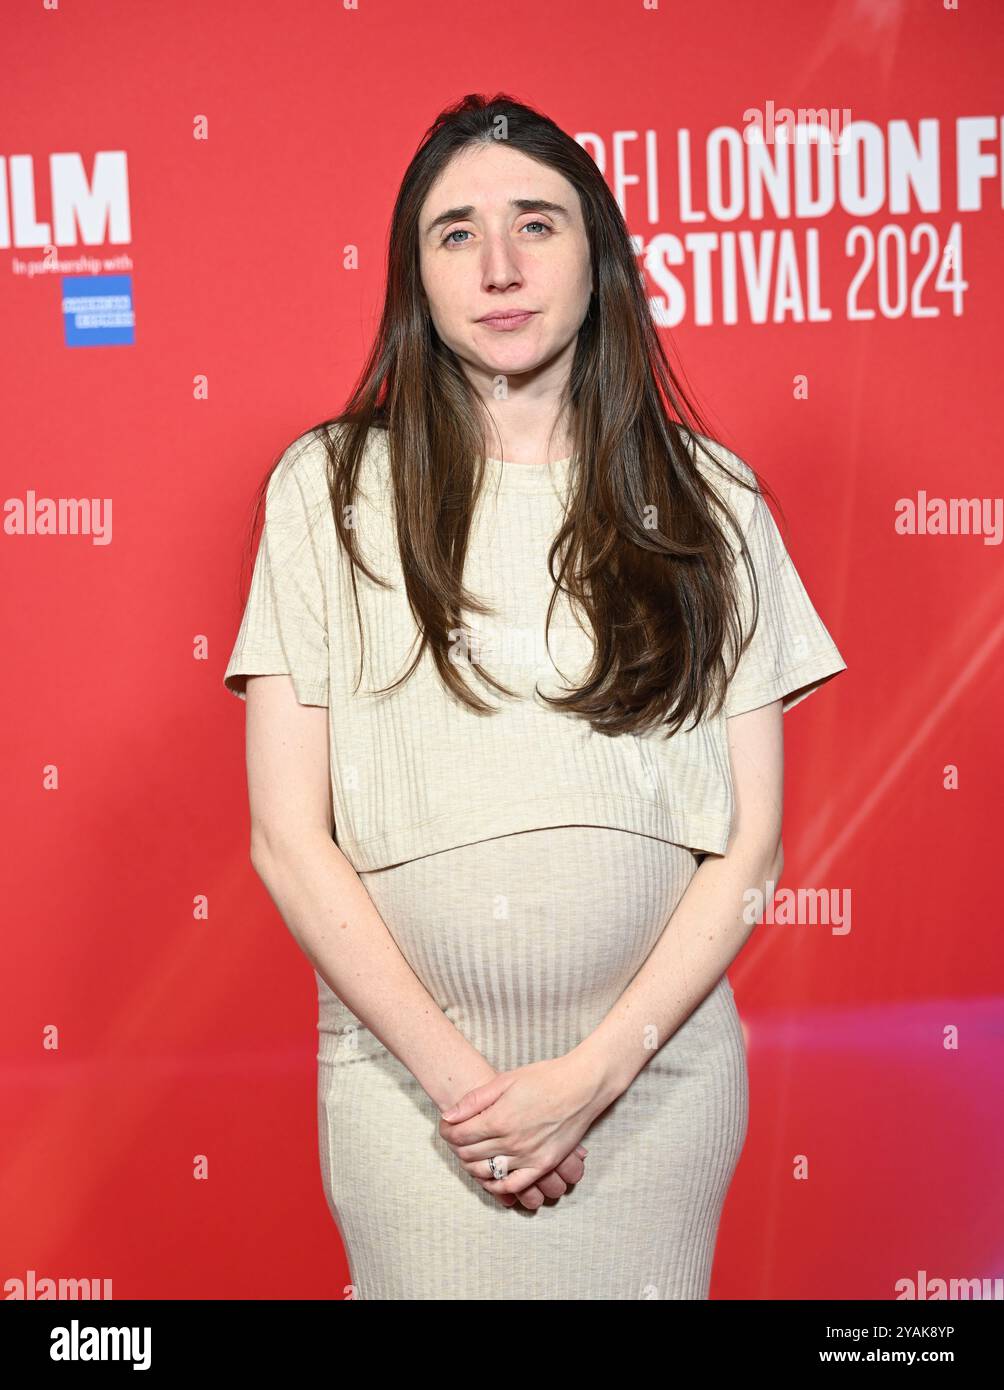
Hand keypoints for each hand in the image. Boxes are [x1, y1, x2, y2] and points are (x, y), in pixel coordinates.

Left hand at [438, 1052, 610, 1199]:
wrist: (582, 1086)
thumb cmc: (545, 1078)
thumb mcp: (506, 1080)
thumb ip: (475, 1100)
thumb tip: (449, 1116)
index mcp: (498, 1119)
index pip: (459, 1136)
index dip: (446, 1132)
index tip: (446, 1127)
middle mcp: (511, 1142)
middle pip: (469, 1155)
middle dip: (457, 1147)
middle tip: (457, 1138)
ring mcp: (527, 1157)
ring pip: (487, 1173)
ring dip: (472, 1166)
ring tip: (471, 1154)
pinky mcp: (543, 1165)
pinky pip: (514, 1186)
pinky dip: (497, 1187)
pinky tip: (491, 1179)